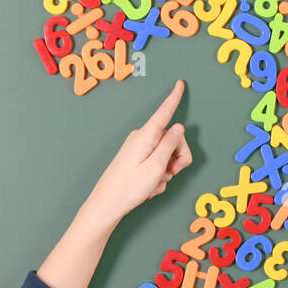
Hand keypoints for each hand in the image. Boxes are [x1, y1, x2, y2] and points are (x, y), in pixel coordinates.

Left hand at [79, 80, 193, 228]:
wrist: (107, 204)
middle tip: (173, 173)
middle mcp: (142, 137)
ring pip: (166, 153)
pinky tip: (150, 187)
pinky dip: (158, 175)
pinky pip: (156, 163)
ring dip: (167, 170)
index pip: (164, 112)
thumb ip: (170, 144)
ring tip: (156, 183)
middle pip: (172, 139)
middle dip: (179, 157)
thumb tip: (178, 127)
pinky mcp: (136, 158)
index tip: (180, 83)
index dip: (174, 98)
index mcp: (147, 135)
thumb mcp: (157, 166)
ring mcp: (138, 148)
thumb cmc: (130, 187)